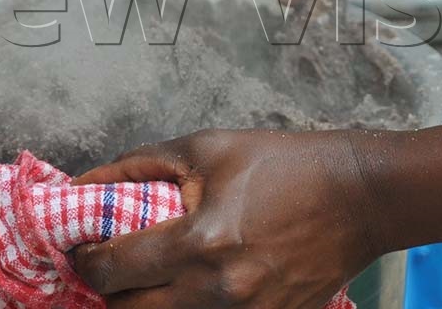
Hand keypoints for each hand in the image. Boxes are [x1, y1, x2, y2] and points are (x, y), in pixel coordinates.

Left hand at [71, 129, 387, 308]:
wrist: (359, 198)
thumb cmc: (283, 165)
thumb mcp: (206, 148)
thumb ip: (139, 164)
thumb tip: (85, 184)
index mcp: (201, 242)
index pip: (113, 270)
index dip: (85, 260)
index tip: (82, 247)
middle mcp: (217, 292)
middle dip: (108, 290)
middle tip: (109, 264)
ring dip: (143, 307)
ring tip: (145, 278)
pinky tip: (186, 288)